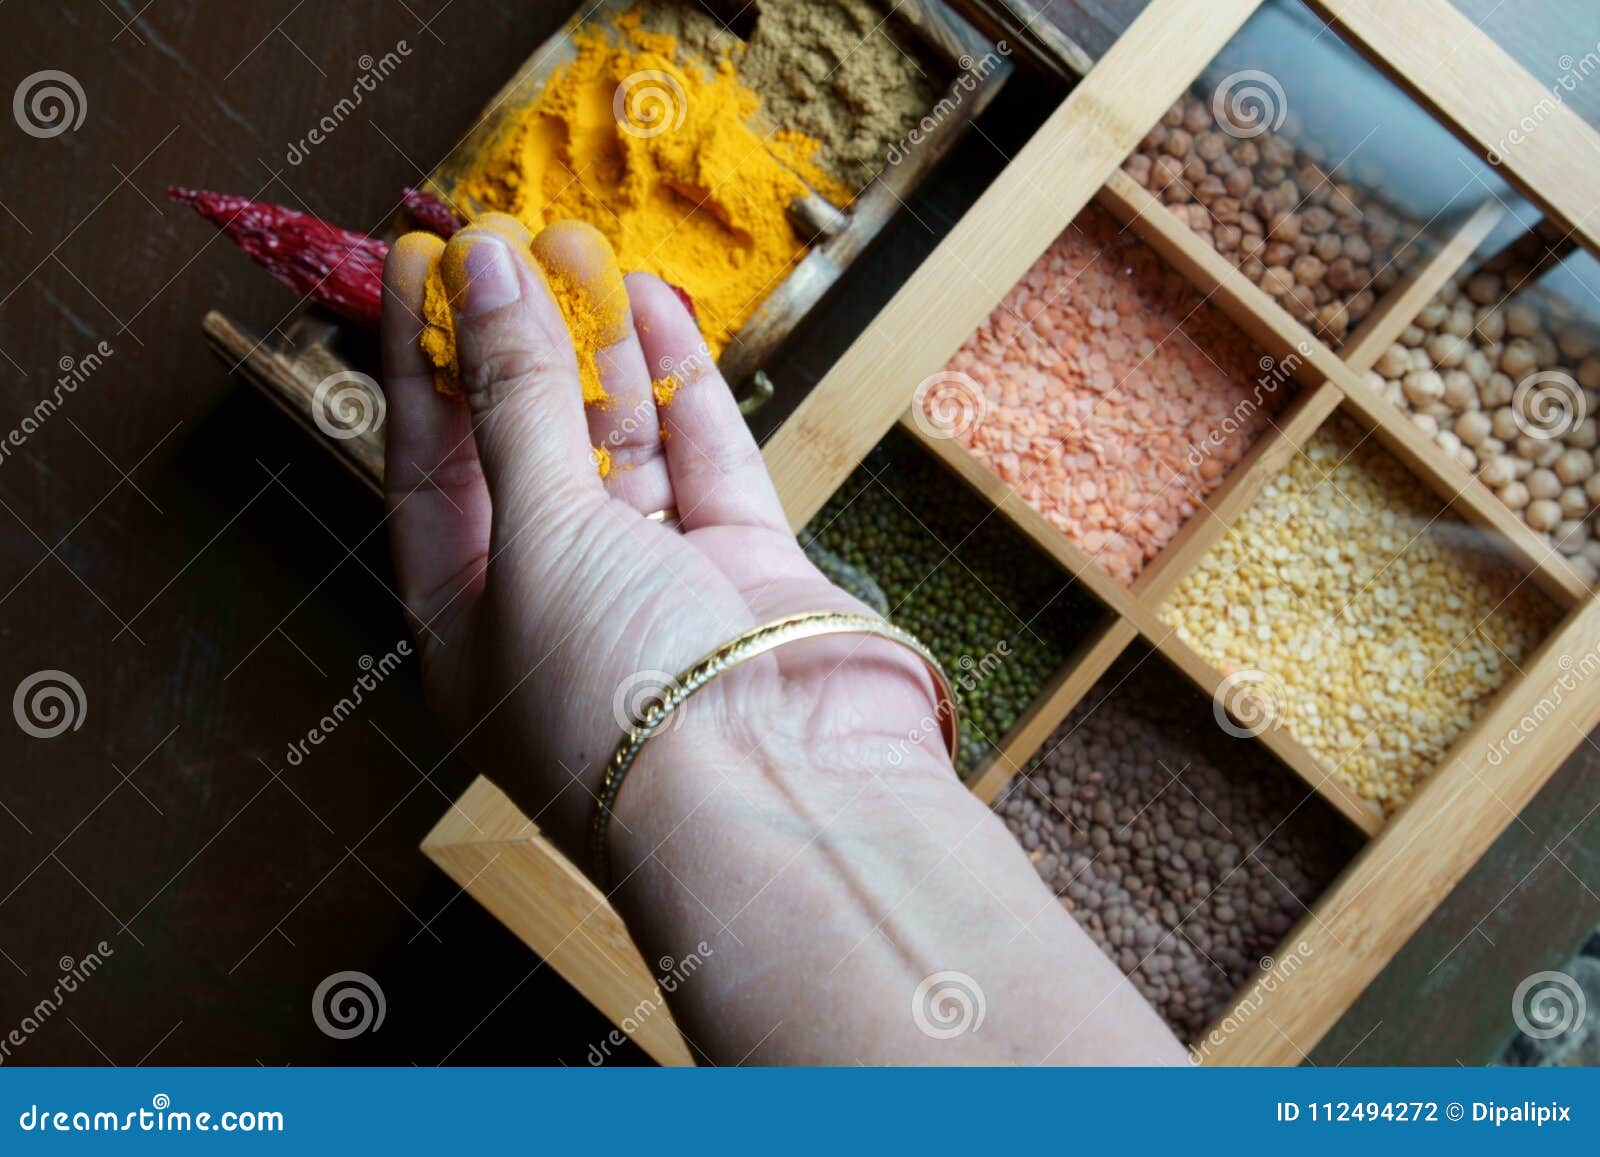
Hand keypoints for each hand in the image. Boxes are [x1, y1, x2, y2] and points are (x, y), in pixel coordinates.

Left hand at [380, 218, 950, 875]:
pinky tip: (654, 307)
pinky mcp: (746, 570)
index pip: (426, 473)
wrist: (781, 795)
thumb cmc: (621, 697)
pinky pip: (704, 459)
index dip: (419, 365)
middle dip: (515, 348)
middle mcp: (562, 608)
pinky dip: (681, 385)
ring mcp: (661, 587)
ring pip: (620, 447)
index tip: (417, 262)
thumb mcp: (534, 536)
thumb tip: (489, 269)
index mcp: (471, 628)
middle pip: (525, 454)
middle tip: (509, 241)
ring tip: (581, 250)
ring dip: (597, 351)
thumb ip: (516, 398)